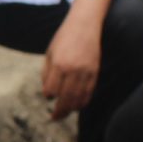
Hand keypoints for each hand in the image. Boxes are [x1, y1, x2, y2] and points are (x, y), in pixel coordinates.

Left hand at [41, 4, 103, 120]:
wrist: (84, 24)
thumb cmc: (64, 38)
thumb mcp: (50, 52)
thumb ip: (47, 72)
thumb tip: (49, 94)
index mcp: (58, 64)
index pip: (51, 90)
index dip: (49, 95)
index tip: (48, 97)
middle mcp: (72, 70)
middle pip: (65, 98)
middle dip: (59, 111)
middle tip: (55, 118)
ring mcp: (85, 71)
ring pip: (78, 98)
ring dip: (71, 109)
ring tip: (65, 114)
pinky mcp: (95, 71)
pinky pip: (89, 92)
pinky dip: (83, 101)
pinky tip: (78, 105)